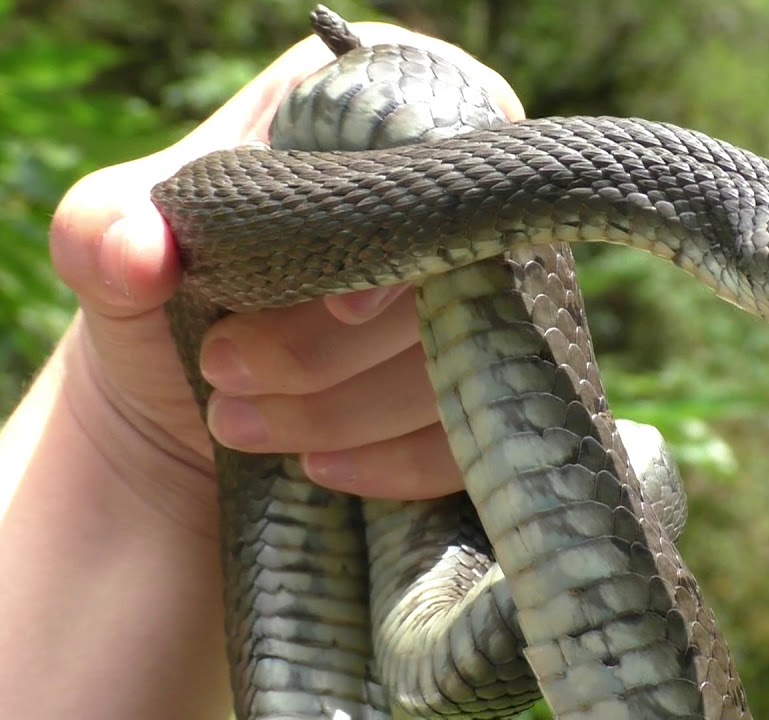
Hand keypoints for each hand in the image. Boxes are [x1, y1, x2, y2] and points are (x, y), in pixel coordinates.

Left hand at [49, 22, 523, 532]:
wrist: (201, 397)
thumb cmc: (166, 297)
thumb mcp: (111, 252)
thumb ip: (106, 232)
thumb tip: (145, 249)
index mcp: (374, 114)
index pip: (429, 151)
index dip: (395, 230)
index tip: (338, 305)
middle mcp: (452, 199)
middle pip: (452, 269)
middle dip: (331, 344)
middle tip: (223, 370)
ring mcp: (491, 298)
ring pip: (467, 358)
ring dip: (350, 408)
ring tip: (240, 423)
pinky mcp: (493, 384)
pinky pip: (475, 433)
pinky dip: (396, 460)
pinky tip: (320, 469)